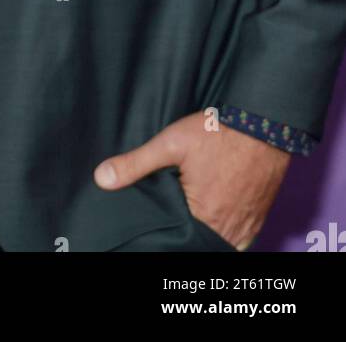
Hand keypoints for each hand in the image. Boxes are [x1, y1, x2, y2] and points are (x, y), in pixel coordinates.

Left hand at [92, 111, 291, 249]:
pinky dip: (227, 238)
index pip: (177, 240)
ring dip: (207, 238)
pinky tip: (214, 225)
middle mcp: (227, 228)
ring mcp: (246, 226)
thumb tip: (102, 178)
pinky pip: (241, 242)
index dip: (166, 233)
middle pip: (200, 244)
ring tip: (191, 223)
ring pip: (222, 246)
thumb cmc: (218, 132)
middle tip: (174, 221)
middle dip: (186, 236)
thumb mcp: (171, 143)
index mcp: (203, 215)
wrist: (265, 122)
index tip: (159, 223)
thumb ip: (136, 163)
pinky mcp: (258, 219)